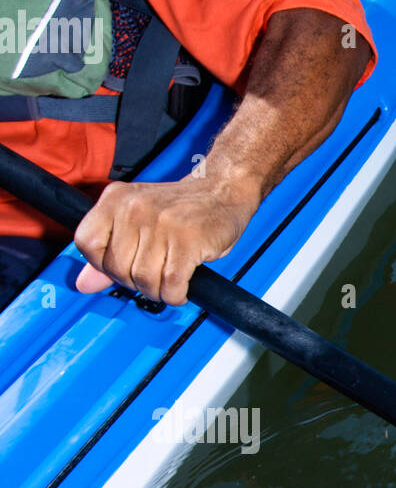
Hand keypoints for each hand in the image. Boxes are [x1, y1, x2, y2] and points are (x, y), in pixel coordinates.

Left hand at [73, 171, 260, 305]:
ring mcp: (160, 224)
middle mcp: (134, 208)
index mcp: (116, 199)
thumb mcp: (138, 221)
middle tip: (151, 278)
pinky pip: (171, 283)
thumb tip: (84, 283)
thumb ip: (109, 251)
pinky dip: (175, 295)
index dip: (102, 265)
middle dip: (135, 283)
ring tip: (168, 284)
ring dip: (158, 292)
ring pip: (144, 279)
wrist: (221, 192)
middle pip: (117, 267)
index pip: (87, 242)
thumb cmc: (182, 210)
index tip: (121, 267)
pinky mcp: (186, 241)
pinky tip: (180, 289)